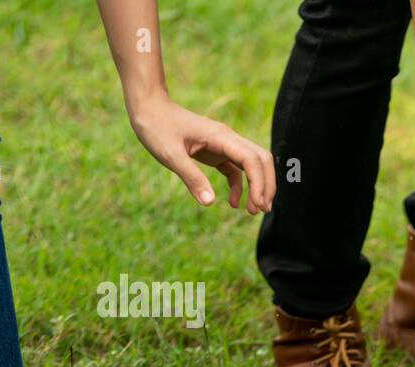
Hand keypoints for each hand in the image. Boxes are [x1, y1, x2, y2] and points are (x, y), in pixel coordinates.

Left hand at [126, 98, 274, 212]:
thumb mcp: (170, 155)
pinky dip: (240, 186)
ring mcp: (224, 145)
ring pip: (253, 165)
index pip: (252, 160)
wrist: (148, 107)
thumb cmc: (156, 127)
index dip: (259, 183)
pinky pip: (237, 169)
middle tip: (262, 210)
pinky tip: (233, 202)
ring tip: (253, 211)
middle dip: (266, 185)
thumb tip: (209, 203)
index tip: (256, 205)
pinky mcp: (216, 151)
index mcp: (221, 137)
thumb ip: (191, 178)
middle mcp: (228, 139)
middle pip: (261, 160)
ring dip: (258, 186)